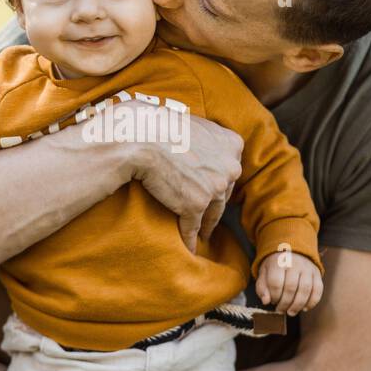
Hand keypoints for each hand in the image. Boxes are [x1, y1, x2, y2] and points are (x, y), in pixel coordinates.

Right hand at [129, 112, 242, 252]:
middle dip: (214, 204)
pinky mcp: (196, 205)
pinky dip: (189, 239)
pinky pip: (192, 228)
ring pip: (212, 213)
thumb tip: (198, 144)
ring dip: (205, 225)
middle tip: (208, 216)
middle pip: (224, 192)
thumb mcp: (192, 124)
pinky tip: (187, 247)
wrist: (139, 137)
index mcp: (231, 143)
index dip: (219, 181)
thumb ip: (204, 138)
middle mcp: (230, 166)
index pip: (229, 168)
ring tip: (200, 234)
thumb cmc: (157, 125)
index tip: (212, 191)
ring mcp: (214, 187)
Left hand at [255, 251, 323, 315]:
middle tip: (280, 310)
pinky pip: (318, 290)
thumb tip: (265, 301)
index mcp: (278, 262)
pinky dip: (312, 302)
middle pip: (291, 288)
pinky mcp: (317, 273)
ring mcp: (307, 268)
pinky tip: (304, 308)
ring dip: (297, 305)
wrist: (293, 251)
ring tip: (291, 312)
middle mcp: (294, 263)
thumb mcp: (264, 273)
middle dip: (285, 303)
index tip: (272, 301)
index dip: (274, 296)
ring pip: (305, 290)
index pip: (276, 283)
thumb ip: (262, 287)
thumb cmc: (276, 266)